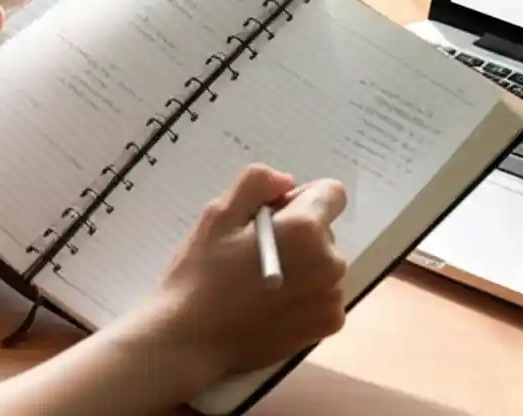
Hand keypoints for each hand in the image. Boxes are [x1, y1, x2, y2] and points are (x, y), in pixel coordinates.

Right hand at [114, 165, 347, 397]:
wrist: (191, 341)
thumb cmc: (201, 275)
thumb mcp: (218, 214)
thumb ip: (258, 182)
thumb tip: (288, 182)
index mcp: (306, 229)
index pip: (331, 193)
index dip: (300, 199)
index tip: (273, 218)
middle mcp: (330, 262)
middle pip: (325, 231)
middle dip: (299, 235)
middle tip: (257, 255)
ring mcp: (332, 296)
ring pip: (324, 264)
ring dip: (303, 266)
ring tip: (261, 284)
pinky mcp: (328, 323)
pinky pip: (325, 294)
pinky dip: (305, 295)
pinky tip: (272, 305)